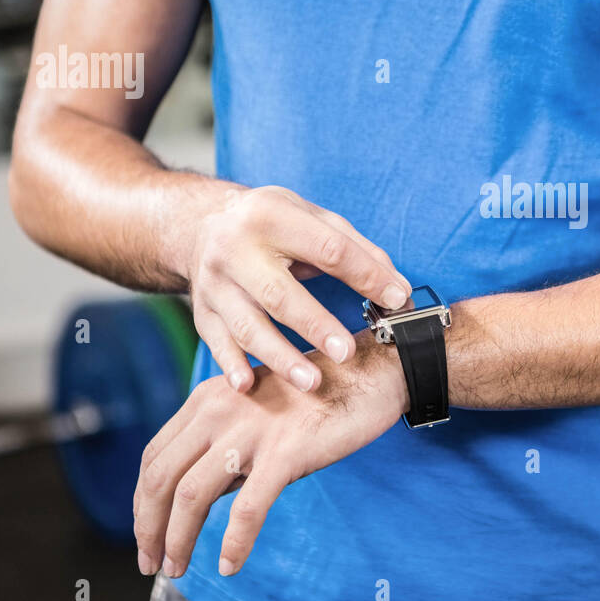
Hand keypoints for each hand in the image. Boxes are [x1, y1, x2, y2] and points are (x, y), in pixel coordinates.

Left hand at [132, 330, 406, 577]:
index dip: (142, 501)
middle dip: (148, 528)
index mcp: (207, 398)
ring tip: (178, 568)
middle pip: (160, 478)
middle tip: (150, 562)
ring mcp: (250, 431)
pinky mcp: (285, 452)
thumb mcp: (255, 409)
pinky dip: (234, 542)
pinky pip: (247, 508)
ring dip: (178, 540)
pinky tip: (229, 564)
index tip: (146, 533)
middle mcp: (219, 411)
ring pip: (192, 496)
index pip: (155, 457)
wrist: (367, 373)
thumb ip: (225, 443)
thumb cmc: (316, 395)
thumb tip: (207, 493)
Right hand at [181, 185, 410, 393]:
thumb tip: (397, 289)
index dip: (365, 276)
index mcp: (272, 216)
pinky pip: (217, 342)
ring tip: (311, 382)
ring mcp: (214, 283)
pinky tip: (248, 384)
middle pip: (279, 293)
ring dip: (279, 357)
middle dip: (315, 325)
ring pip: (247, 326)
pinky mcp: (202, 311)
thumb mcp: (313, 219)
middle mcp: (235, 249)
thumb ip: (358, 250)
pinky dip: (231, 365)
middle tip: (346, 353)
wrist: (203, 224)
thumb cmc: (273, 224)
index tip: (395, 300)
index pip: (328, 249)